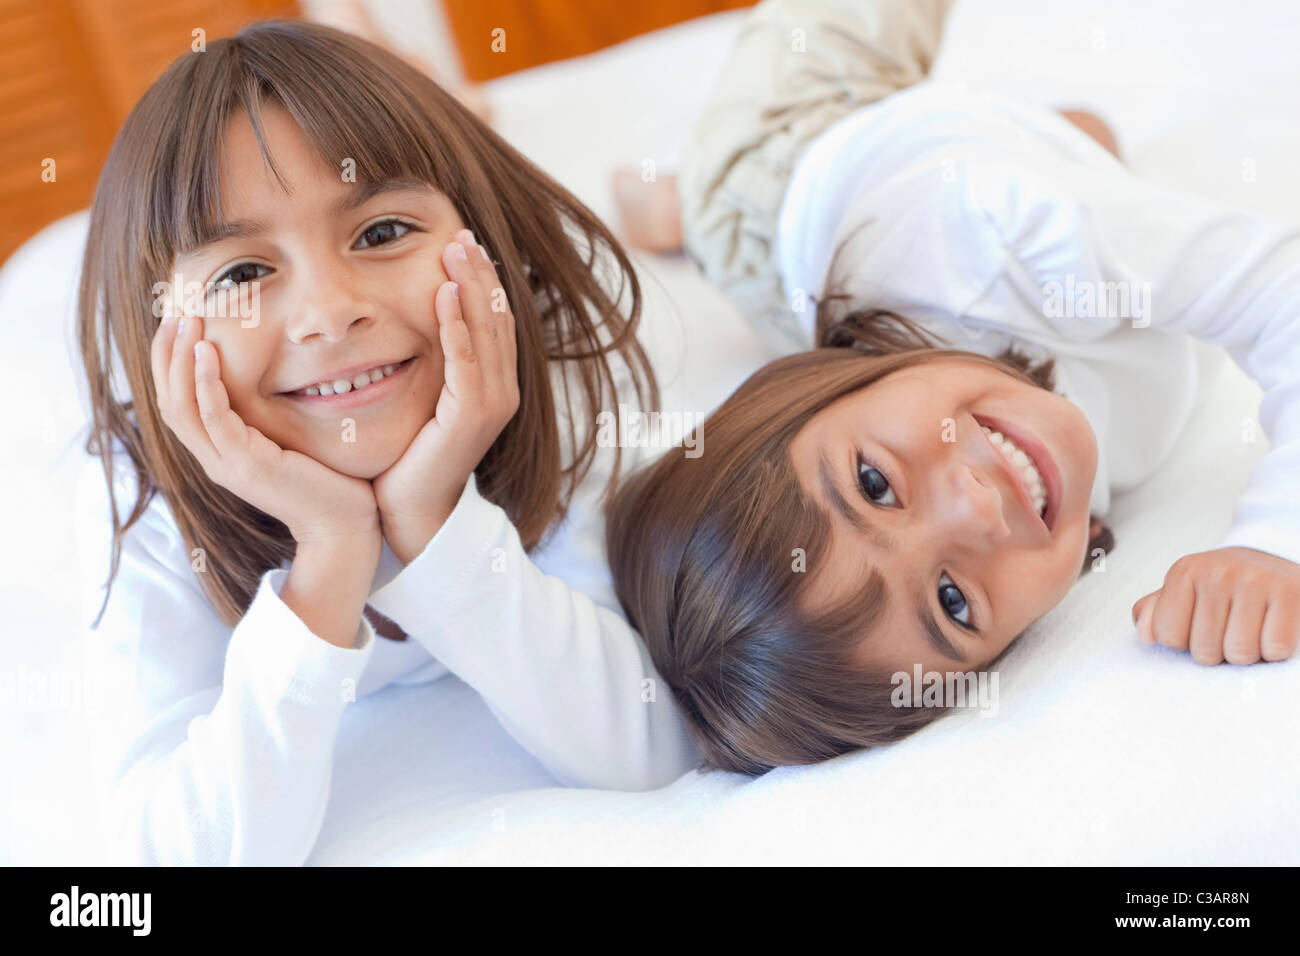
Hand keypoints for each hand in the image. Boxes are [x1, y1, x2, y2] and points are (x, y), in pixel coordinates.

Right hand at [151, 312, 379, 544]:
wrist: (345, 526)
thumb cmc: (328, 483)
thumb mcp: (290, 442)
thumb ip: (271, 417)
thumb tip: (278, 376)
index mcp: (221, 453)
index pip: (178, 403)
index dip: (170, 363)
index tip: (178, 322)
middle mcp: (215, 460)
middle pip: (168, 401)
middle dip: (167, 354)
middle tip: (175, 312)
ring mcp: (227, 465)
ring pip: (181, 407)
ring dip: (180, 360)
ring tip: (186, 321)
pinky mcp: (247, 465)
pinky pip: (214, 418)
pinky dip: (206, 382)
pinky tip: (207, 352)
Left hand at [373, 229, 519, 563]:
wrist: (413, 511)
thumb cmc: (409, 458)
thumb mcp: (423, 399)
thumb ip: (430, 364)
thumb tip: (412, 323)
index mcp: (493, 384)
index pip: (493, 320)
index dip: (482, 280)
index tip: (463, 243)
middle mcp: (502, 390)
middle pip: (497, 317)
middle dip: (480, 273)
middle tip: (461, 233)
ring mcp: (491, 404)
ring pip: (486, 332)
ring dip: (470, 287)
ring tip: (455, 249)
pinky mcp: (471, 417)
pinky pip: (465, 362)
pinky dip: (457, 327)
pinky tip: (445, 296)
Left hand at [1131, 547, 1299, 664]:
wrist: (1274, 558)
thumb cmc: (1226, 582)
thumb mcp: (1184, 589)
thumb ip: (1156, 613)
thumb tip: (1146, 636)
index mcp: (1184, 572)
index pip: (1168, 635)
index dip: (1185, 642)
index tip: (1197, 628)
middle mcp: (1216, 574)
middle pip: (1205, 651)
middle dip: (1217, 651)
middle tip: (1228, 630)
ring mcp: (1253, 581)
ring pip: (1240, 653)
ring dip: (1247, 653)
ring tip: (1250, 630)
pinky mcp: (1288, 593)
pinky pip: (1275, 648)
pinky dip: (1274, 650)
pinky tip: (1271, 629)